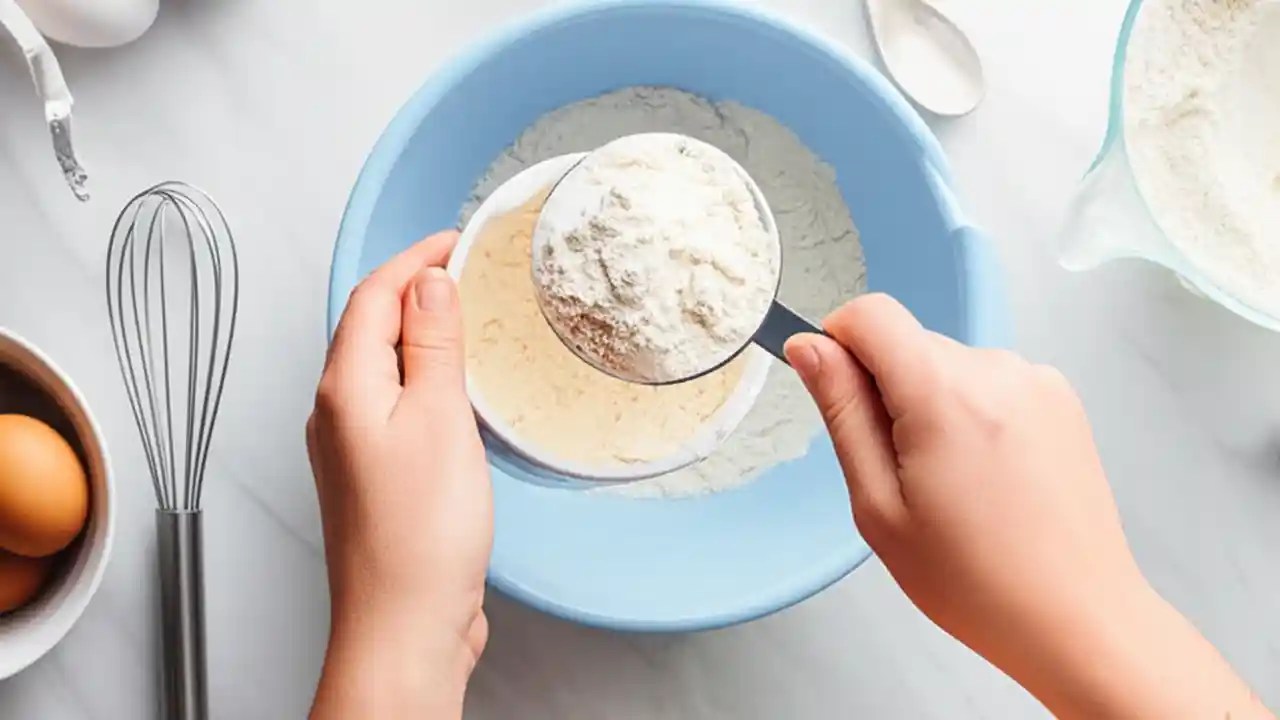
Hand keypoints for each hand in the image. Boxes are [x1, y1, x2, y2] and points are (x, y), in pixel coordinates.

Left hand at [307, 231, 491, 718]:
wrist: (404, 625)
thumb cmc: (419, 536)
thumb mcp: (440, 419)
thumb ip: (432, 344)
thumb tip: (430, 284)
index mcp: (346, 388)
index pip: (373, 296)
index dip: (414, 259)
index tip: (454, 240)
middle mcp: (336, 413)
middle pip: (368, 327)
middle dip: (413, 290)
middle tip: (463, 271)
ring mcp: (351, 447)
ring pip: (380, 366)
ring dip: (417, 334)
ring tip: (462, 319)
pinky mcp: (374, 477)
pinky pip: (393, 403)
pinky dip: (421, 378)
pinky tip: (450, 391)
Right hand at [786, 294, 1268, 719]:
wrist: (1076, 617)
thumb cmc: (973, 579)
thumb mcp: (878, 504)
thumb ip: (843, 412)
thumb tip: (809, 346)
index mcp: (944, 393)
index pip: (870, 314)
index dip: (839, 346)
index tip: (842, 400)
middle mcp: (997, 370)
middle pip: (909, 343)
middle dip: (889, 394)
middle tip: (904, 476)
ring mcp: (1037, 381)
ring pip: (948, 366)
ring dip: (933, 407)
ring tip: (954, 486)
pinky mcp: (1061, 399)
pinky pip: (989, 383)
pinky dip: (974, 416)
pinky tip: (988, 478)